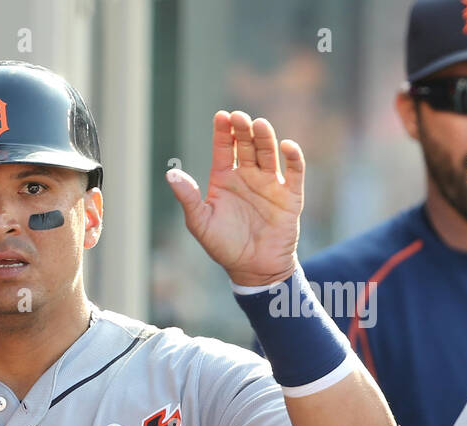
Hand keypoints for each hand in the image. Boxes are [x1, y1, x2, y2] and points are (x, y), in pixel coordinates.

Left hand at [167, 110, 302, 287]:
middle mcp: (247, 176)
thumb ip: (188, 198)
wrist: (253, 269)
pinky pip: (295, 171)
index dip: (223, 132)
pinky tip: (287, 147)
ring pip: (269, 153)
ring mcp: (270, 183)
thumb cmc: (223, 246)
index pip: (224, 149)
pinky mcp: (290, 194)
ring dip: (265, 138)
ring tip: (259, 125)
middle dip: (243, 130)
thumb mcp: (200, 222)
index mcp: (224, 179)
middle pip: (247, 145)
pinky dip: (293, 158)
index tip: (221, 115)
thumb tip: (170, 174)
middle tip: (239, 117)